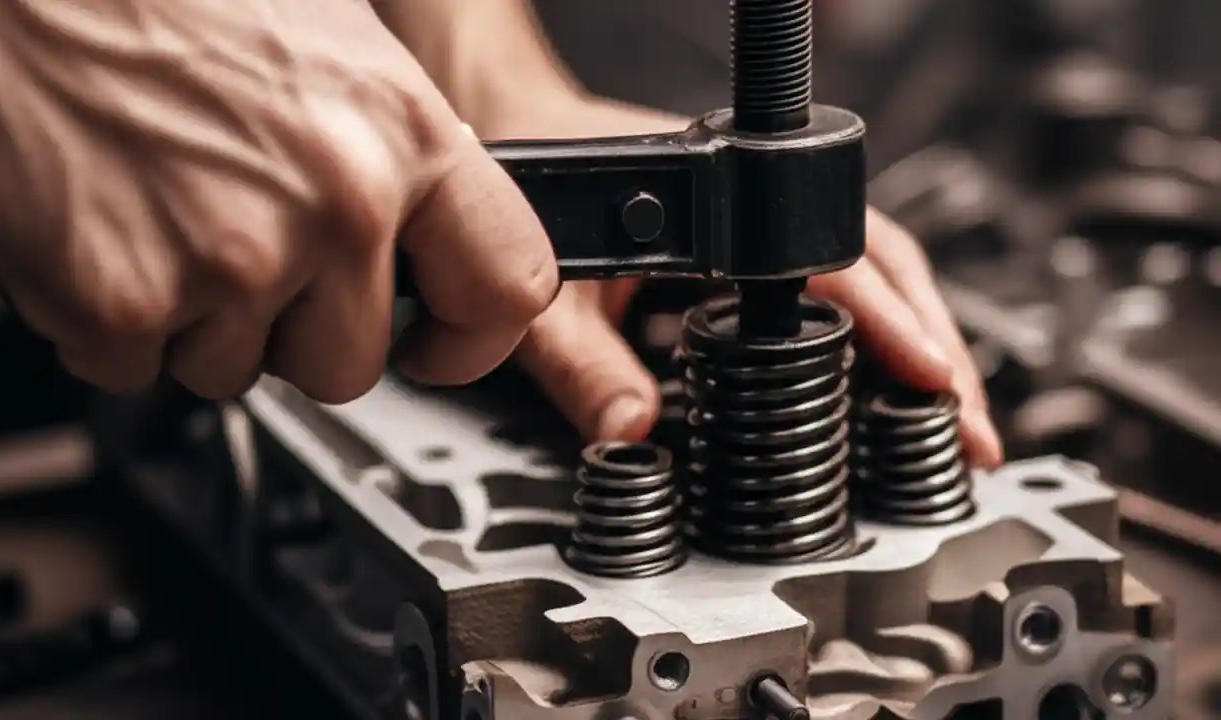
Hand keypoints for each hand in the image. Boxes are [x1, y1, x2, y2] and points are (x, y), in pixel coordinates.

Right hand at [0, 0, 555, 401]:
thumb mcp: (333, 44)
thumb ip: (397, 151)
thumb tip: (431, 230)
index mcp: (403, 133)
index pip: (507, 287)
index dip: (472, 337)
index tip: (440, 342)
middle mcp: (334, 203)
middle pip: (352, 363)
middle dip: (297, 328)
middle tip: (242, 243)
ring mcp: (231, 261)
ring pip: (241, 372)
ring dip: (202, 320)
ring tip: (163, 209)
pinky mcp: (124, 303)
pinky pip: (139, 367)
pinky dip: (114, 320)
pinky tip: (108, 228)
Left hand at [487, 97, 1003, 466]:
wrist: (516, 123)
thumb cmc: (536, 189)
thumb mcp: (547, 295)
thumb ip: (584, 366)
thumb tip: (634, 432)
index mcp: (720, 199)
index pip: (836, 263)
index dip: (895, 325)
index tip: (939, 382)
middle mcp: (756, 199)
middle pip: (887, 263)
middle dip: (938, 348)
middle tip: (972, 430)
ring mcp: (765, 215)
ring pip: (878, 269)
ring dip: (922, 340)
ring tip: (954, 418)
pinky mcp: (760, 236)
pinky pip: (843, 278)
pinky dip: (881, 330)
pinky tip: (896, 379)